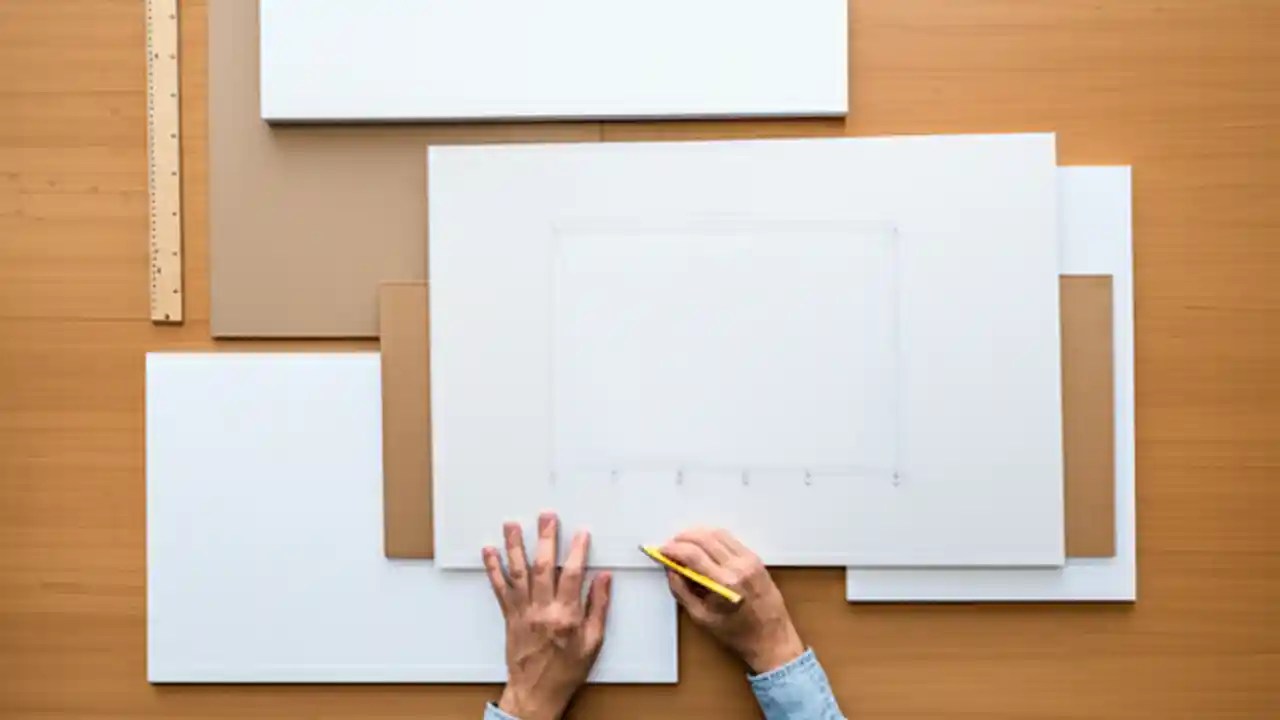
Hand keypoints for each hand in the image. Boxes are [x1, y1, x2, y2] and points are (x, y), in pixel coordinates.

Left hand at [483, 513, 610, 719]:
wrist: (536, 692)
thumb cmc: (567, 670)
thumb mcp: (593, 641)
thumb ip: (599, 607)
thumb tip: (604, 579)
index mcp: (566, 616)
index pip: (572, 575)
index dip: (577, 551)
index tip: (581, 533)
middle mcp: (542, 610)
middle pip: (543, 566)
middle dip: (545, 538)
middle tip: (547, 517)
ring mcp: (523, 611)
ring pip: (518, 573)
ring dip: (514, 546)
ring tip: (512, 525)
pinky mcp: (509, 616)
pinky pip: (500, 588)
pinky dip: (493, 568)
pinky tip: (489, 552)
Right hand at [661, 528, 804, 673]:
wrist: (772, 639)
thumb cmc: (738, 634)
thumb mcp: (702, 617)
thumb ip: (682, 591)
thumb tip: (670, 569)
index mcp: (725, 584)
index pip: (692, 555)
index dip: (672, 549)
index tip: (661, 551)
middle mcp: (739, 567)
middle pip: (704, 538)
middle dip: (682, 539)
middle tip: (670, 546)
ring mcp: (750, 560)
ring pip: (717, 534)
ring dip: (697, 534)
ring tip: (684, 544)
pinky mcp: (756, 559)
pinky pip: (730, 539)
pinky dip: (713, 538)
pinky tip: (704, 546)